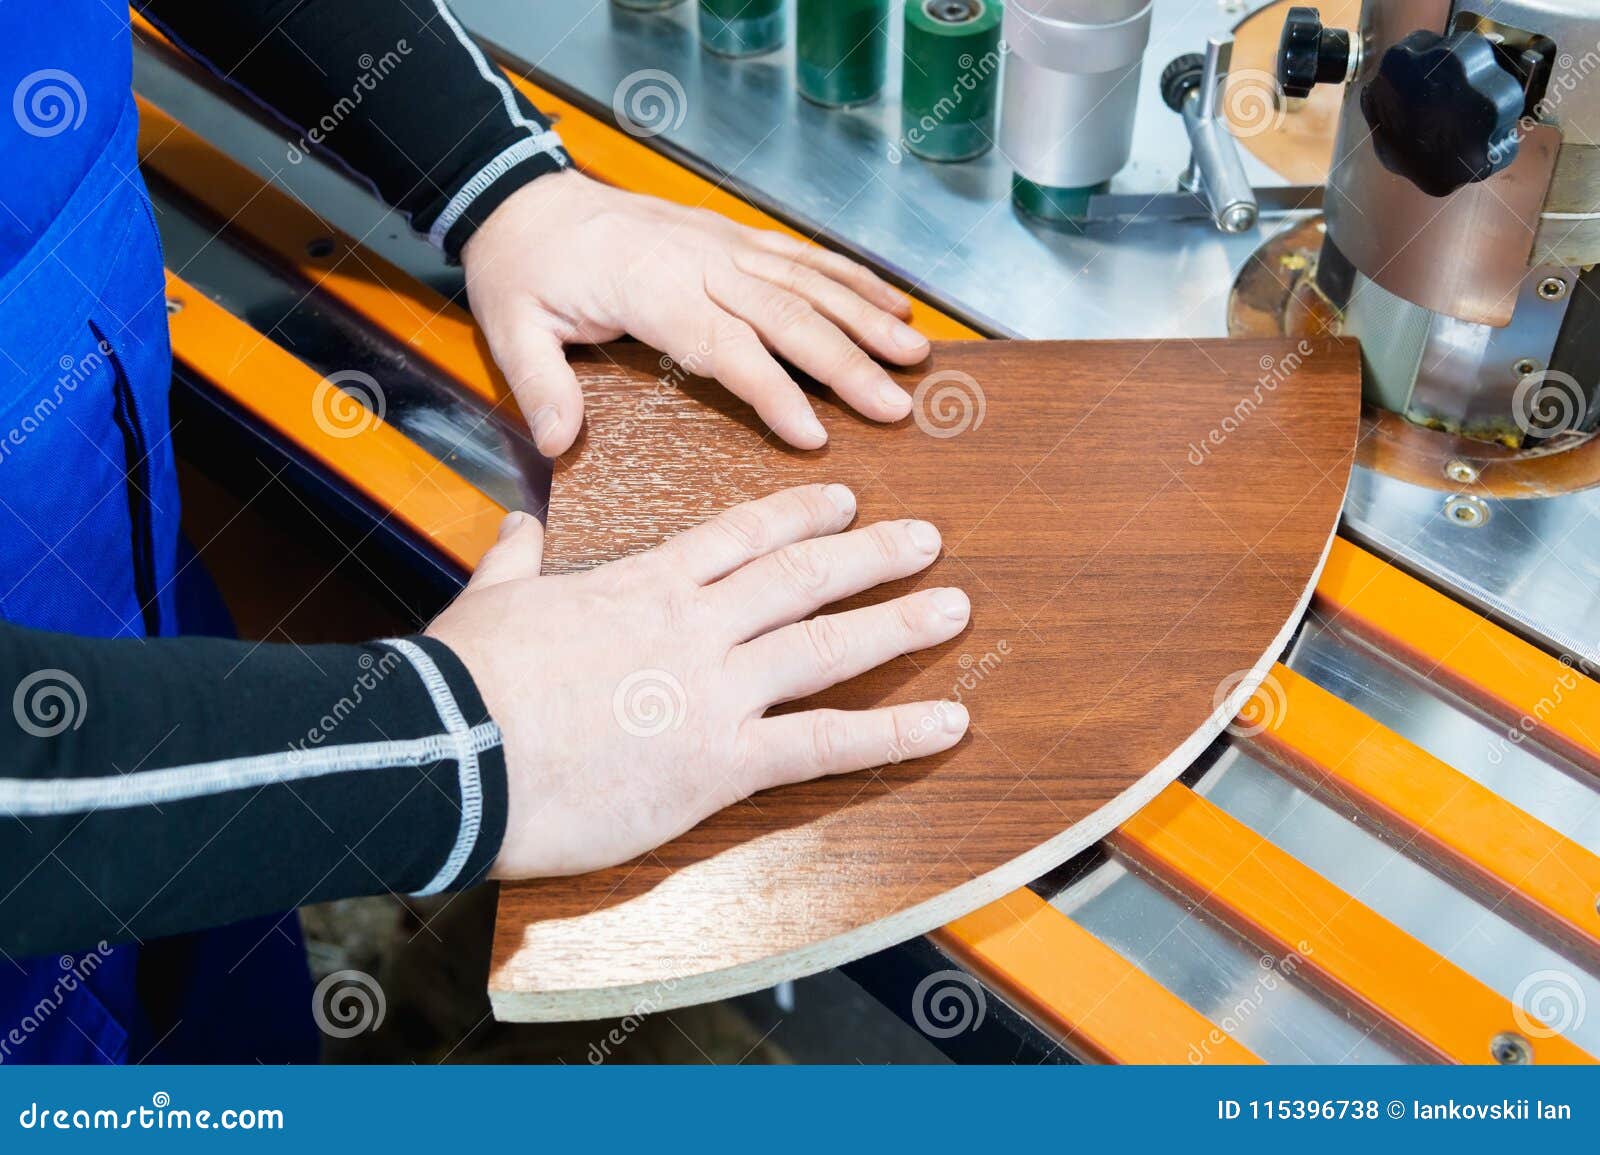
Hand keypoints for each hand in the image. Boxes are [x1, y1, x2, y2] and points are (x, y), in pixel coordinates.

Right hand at [426, 484, 970, 877]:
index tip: (844, 499)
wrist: (451, 753)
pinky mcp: (720, 765)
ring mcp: (715, 693)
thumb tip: (517, 523)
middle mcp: (695, 628)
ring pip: (827, 647)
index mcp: (643, 585)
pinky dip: (892, 735)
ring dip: (898, 624)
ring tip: (954, 606)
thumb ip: (515, 557)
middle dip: (871, 554)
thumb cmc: (464, 681)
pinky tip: (946, 726)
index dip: (799, 515)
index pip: (739, 536)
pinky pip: (824, 745)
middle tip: (927, 538)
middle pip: (802, 578)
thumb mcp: (488, 601)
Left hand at [460, 170, 930, 455]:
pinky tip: (892, 301)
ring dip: (866, 317)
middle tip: (897, 406)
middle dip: (848, 363)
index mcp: (650, 287)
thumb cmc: (522, 270)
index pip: (725, 345)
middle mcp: (700, 260)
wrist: (524, 198)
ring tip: (916, 355)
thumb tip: (559, 443)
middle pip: (786, 315)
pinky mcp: (731, 236)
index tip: (815, 435)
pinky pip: (802, 256)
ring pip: (808, 281)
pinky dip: (851, 277)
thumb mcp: (510, 328)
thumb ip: (540, 385)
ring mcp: (722, 243)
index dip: (773, 391)